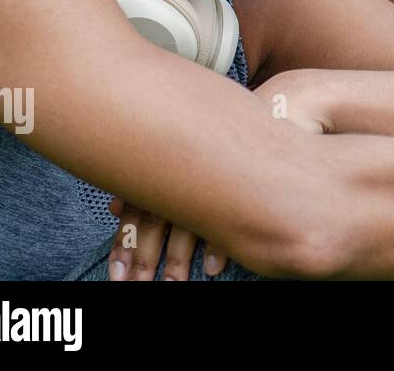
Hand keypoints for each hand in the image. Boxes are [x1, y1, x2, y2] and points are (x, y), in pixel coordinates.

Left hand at [105, 71, 330, 279]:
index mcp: (168, 162)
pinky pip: (228, 222)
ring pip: (188, 228)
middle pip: (156, 221)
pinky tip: (212, 268)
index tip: (116, 272)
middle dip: (143, 258)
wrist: (280, 106)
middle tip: (133, 285)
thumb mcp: (186, 148)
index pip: (138, 208)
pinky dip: (218, 248)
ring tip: (171, 285)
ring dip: (177, 262)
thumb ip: (150, 178)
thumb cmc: (224, 132)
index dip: (124, 242)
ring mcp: (217, 178)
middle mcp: (187, 171)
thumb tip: (113, 204)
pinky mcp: (247, 184)